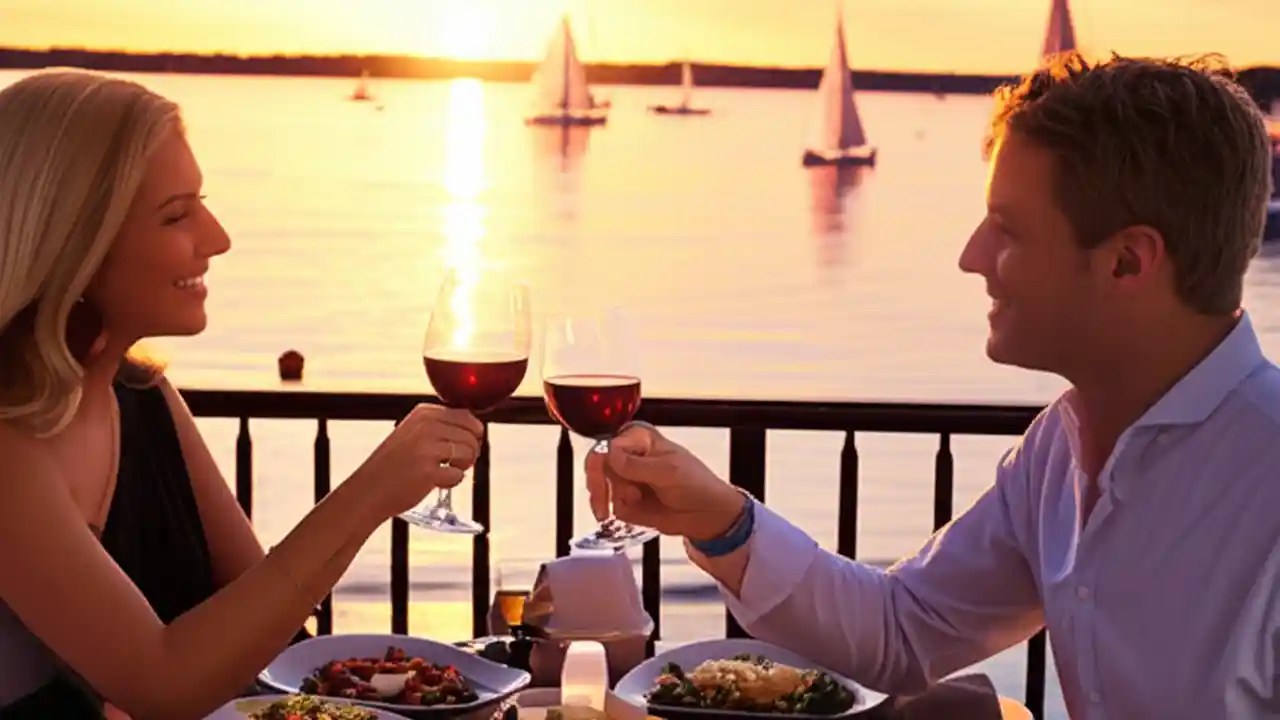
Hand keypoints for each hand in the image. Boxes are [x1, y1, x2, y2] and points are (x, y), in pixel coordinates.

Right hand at [352, 404, 483, 517]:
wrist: (368, 490)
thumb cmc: (393, 465)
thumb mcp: (413, 432)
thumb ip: (440, 426)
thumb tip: (477, 428)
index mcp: (423, 413)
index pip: (466, 416)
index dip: (472, 434)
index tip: (463, 446)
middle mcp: (426, 426)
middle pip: (472, 434)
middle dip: (471, 451)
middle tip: (457, 463)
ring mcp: (427, 448)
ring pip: (469, 453)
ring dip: (463, 466)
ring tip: (445, 472)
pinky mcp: (428, 472)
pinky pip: (459, 475)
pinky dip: (452, 482)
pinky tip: (436, 483)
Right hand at [585, 423, 746, 540]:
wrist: (708, 515)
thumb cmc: (696, 484)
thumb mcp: (668, 471)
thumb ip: (636, 465)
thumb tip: (609, 454)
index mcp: (641, 439)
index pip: (607, 446)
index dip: (600, 465)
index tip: (600, 483)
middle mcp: (630, 456)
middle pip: (597, 467)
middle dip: (600, 487)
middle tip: (602, 508)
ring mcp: (628, 479)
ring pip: (603, 488)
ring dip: (617, 499)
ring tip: (638, 502)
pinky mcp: (629, 501)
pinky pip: (614, 507)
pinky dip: (625, 512)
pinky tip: (642, 511)